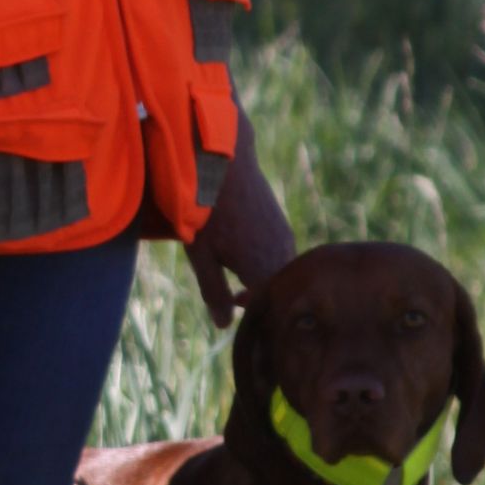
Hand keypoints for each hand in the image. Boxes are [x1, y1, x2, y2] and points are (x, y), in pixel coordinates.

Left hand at [183, 103, 295, 327]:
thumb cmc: (204, 207)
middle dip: (260, 299)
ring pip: (280, 272)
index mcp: (262, 267)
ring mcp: (283, 236)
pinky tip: (244, 252)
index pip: (269, 309)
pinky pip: (281, 254)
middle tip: (234, 296)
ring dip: (263, 279)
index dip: (254, 316)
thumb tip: (224, 325)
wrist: (222, 159)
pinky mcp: (280, 222)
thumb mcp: (201, 254)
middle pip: (278, 292)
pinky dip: (267, 261)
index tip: (235, 311)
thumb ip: (213, 291)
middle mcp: (281, 254)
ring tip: (236, 273)